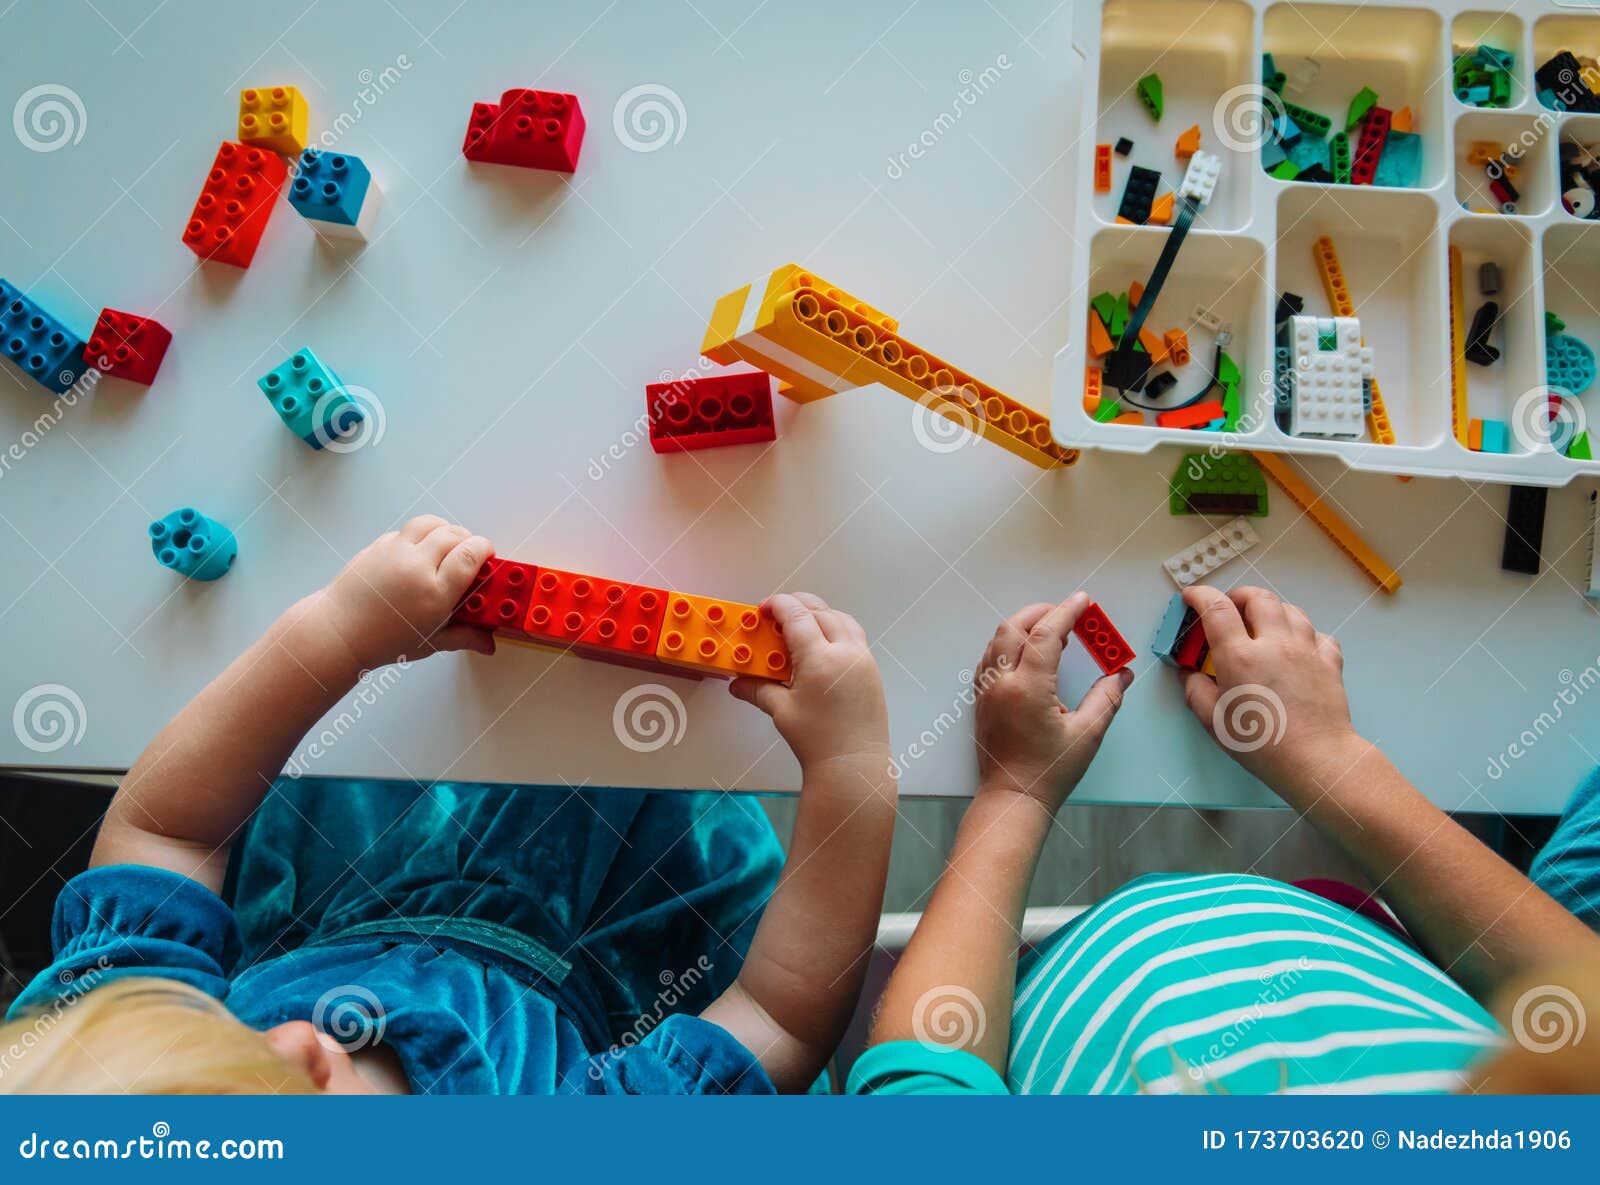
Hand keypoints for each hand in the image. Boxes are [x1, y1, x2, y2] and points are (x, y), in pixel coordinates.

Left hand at [308, 516, 496, 670]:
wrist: (339, 632)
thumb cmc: (383, 641)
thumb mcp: (431, 642)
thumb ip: (464, 637)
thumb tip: (488, 642)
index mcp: (434, 592)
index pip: (470, 555)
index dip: (485, 549)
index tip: (488, 556)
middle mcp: (416, 567)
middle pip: (454, 534)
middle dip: (468, 539)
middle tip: (470, 553)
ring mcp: (394, 552)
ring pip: (430, 523)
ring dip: (445, 529)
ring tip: (448, 545)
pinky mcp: (378, 545)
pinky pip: (407, 530)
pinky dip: (420, 536)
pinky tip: (420, 553)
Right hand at [730, 593, 889, 773]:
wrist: (853, 764)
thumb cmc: (818, 740)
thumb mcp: (781, 712)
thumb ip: (758, 690)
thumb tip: (737, 683)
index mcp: (821, 659)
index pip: (798, 616)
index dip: (778, 605)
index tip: (764, 608)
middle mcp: (846, 652)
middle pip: (821, 611)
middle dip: (797, 605)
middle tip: (776, 614)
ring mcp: (863, 659)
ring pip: (842, 619)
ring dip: (820, 614)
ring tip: (800, 625)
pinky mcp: (871, 670)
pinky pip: (854, 635)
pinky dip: (836, 628)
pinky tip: (821, 645)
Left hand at [974, 593, 1132, 811]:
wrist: (1012, 798)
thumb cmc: (1048, 771)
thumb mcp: (1087, 734)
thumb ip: (1107, 698)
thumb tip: (1122, 674)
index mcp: (1028, 688)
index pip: (1046, 634)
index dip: (1067, 612)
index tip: (1084, 601)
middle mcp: (1001, 683)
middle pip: (1014, 627)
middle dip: (1042, 613)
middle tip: (1069, 614)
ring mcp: (987, 691)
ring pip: (998, 640)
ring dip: (1024, 627)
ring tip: (1053, 633)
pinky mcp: (981, 700)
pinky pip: (989, 658)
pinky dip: (1008, 645)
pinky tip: (1028, 654)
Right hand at [1178, 585, 1357, 795]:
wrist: (1316, 759)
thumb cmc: (1261, 744)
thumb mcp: (1213, 722)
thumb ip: (1196, 691)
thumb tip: (1190, 674)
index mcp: (1240, 656)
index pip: (1216, 607)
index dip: (1199, 595)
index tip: (1191, 598)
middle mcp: (1274, 643)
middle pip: (1258, 597)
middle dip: (1238, 596)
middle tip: (1229, 609)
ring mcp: (1306, 649)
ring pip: (1290, 609)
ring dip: (1271, 609)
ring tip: (1262, 624)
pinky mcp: (1330, 661)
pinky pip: (1318, 633)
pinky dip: (1304, 633)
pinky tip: (1297, 648)